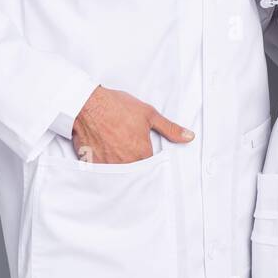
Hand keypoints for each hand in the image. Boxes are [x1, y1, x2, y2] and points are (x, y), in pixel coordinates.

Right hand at [70, 86, 194, 163]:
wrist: (88, 104)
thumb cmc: (117, 107)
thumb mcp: (149, 114)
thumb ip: (170, 129)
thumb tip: (189, 137)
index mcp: (142, 153)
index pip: (149, 163)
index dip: (145, 155)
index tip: (138, 146)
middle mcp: (126, 163)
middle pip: (133, 169)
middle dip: (131, 160)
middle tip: (122, 145)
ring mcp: (108, 165)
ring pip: (117, 172)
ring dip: (117, 164)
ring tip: (112, 147)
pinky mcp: (92, 165)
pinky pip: (100, 173)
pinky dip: (101, 165)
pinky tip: (100, 152)